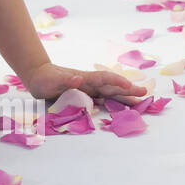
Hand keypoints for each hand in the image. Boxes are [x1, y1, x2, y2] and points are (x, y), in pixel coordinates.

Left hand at [23, 62, 148, 105]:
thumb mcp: (52, 80)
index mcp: (84, 78)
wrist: (39, 77)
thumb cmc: (45, 78)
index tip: (128, 85)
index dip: (116, 82)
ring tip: (141, 101)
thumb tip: (79, 78)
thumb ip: (66, 80)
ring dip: (125, 97)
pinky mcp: (87, 97)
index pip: (104, 79)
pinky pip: (104, 100)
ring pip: (111, 94)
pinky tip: (124, 107)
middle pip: (112, 87)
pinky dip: (115, 103)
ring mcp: (90, 90)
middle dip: (128, 90)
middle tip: (145, 94)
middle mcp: (90, 83)